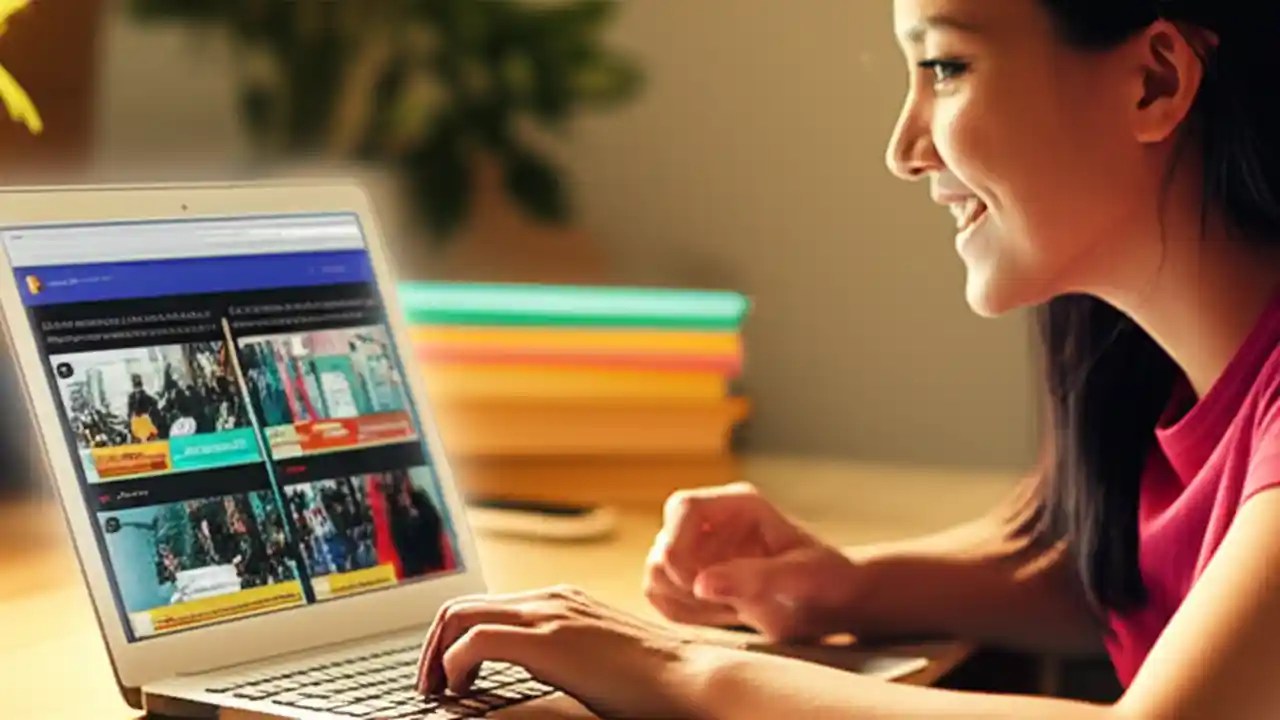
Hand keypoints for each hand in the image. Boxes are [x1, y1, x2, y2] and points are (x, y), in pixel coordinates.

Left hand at [416, 585, 725, 718]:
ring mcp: (548, 615)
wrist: (688, 677)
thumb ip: (568, 653)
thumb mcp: (599, 657)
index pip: (487, 605)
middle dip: (432, 646)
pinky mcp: (548, 640)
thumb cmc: (654, 680)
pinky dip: (454, 666)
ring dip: (435, 656)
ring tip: (438, 693)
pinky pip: (474, 642)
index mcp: (560, 600)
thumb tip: (544, 672)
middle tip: (430, 687)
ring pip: (459, 616)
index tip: (446, 676)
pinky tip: (461, 692)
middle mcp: (549, 598)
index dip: (454, 639)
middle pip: (462, 606)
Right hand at [644, 482, 863, 640]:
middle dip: (680, 582)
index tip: (697, 585)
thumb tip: (702, 583)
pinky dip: (680, 612)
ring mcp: (700, 549)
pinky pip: (662, 594)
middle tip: (721, 605)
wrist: (834, 600)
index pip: (683, 508)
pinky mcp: (694, 575)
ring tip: (727, 611)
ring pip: (655, 571)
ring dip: (681, 600)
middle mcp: (712, 522)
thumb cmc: (826, 581)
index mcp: (738, 506)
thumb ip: (755, 577)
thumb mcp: (801, 578)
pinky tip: (719, 616)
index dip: (678, 545)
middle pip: (662, 544)